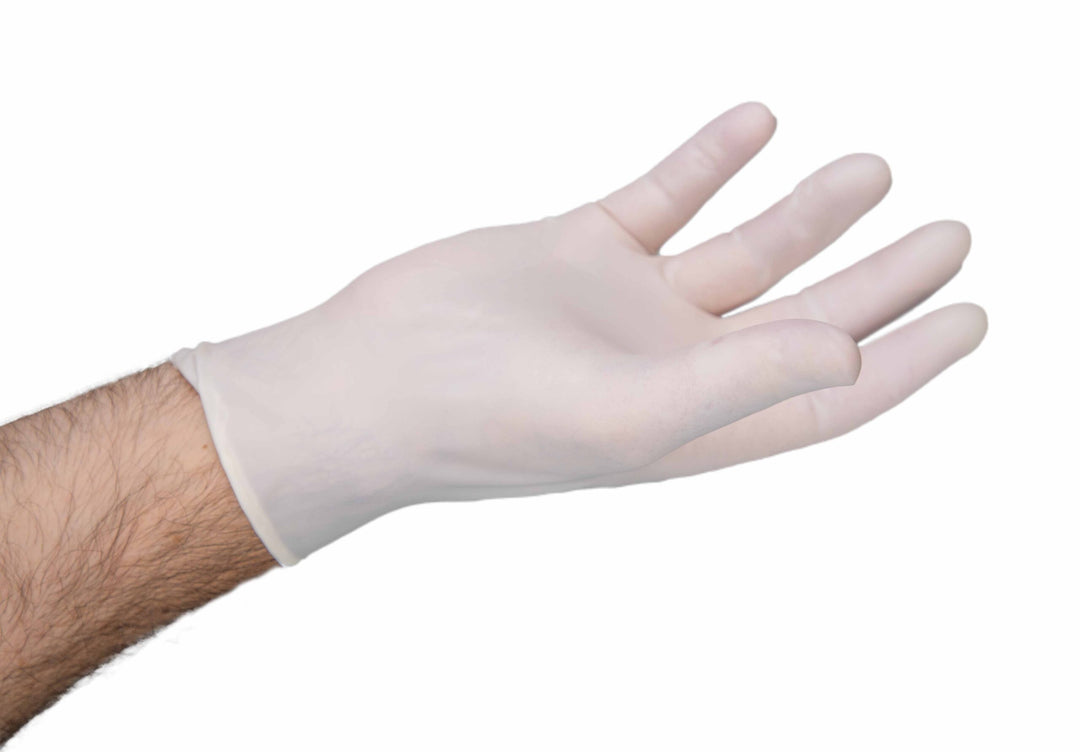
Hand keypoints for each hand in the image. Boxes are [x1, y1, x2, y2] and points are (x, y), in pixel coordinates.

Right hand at [171, 101, 985, 563]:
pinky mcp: (577, 251)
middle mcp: (671, 368)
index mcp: (693, 423)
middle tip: (953, 235)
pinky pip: (661, 200)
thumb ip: (742, 384)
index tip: (973, 317)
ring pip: (741, 253)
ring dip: (807, 211)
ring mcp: (625, 308)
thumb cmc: (483, 420)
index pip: (823, 396)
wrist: (370, 379)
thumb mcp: (628, 414)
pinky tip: (753, 124)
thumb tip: (857, 355)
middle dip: (879, 280)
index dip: (903, 362)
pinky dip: (708, 162)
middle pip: (801, 319)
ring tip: (873, 168)